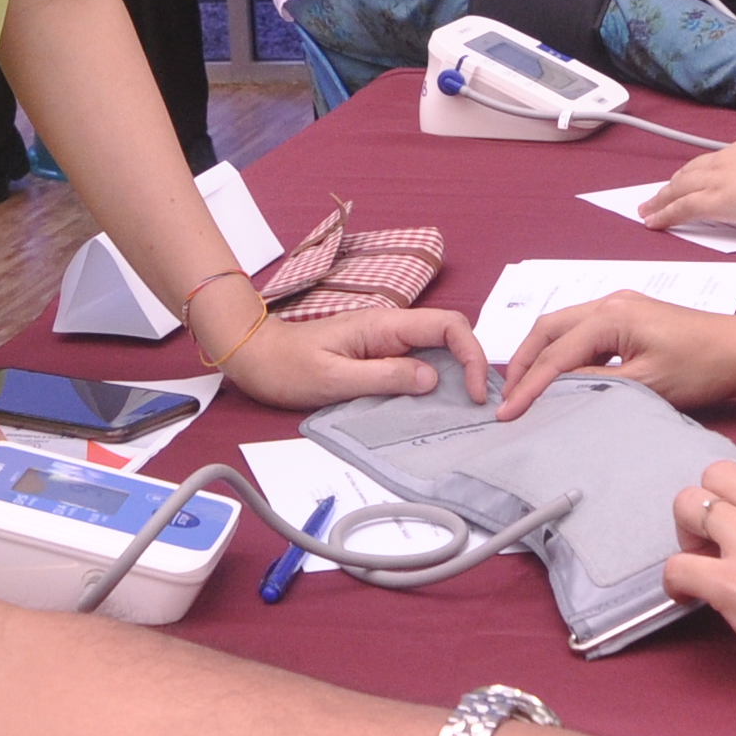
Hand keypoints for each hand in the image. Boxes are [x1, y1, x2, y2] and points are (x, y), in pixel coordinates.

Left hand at [225, 301, 493, 408]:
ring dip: (456, 375)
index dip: (472, 356)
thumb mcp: (335, 379)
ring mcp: (385, 341)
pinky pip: (417, 363)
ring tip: (464, 409)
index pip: (447, 325)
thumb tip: (432, 379)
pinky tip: (435, 405)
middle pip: (449, 335)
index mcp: (384, 325)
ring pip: (437, 350)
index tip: (475, 393)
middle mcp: (390, 328)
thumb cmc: (288, 367)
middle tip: (478, 405)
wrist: (257, 358)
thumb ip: (385, 377)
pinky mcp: (378, 355)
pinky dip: (435, 382)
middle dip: (472, 365)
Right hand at [499, 293, 735, 417]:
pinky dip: (561, 350)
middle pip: (547, 329)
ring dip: (539, 354)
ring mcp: (619, 304)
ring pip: (561, 326)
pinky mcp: (629, 316)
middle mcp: (609, 301)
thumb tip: (556, 390)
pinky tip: (558, 374)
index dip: (528, 386)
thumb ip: (595, 384)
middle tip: (506, 397)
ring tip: (523, 387)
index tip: (507, 413)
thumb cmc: (703, 367)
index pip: (555, 354)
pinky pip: (581, 330)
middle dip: (522, 362)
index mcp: (610, 315)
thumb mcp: (646, 384)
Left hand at [638, 137, 735, 229]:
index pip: (709, 163)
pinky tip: (653, 222)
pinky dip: (664, 215)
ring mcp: (714, 181)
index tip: (684, 179)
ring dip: (661, 200)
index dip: (693, 172)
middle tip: (657, 196)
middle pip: (688, 174)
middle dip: (671, 186)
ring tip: (647, 210)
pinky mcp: (711, 201)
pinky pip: (681, 209)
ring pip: (678, 190)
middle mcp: (722, 162)